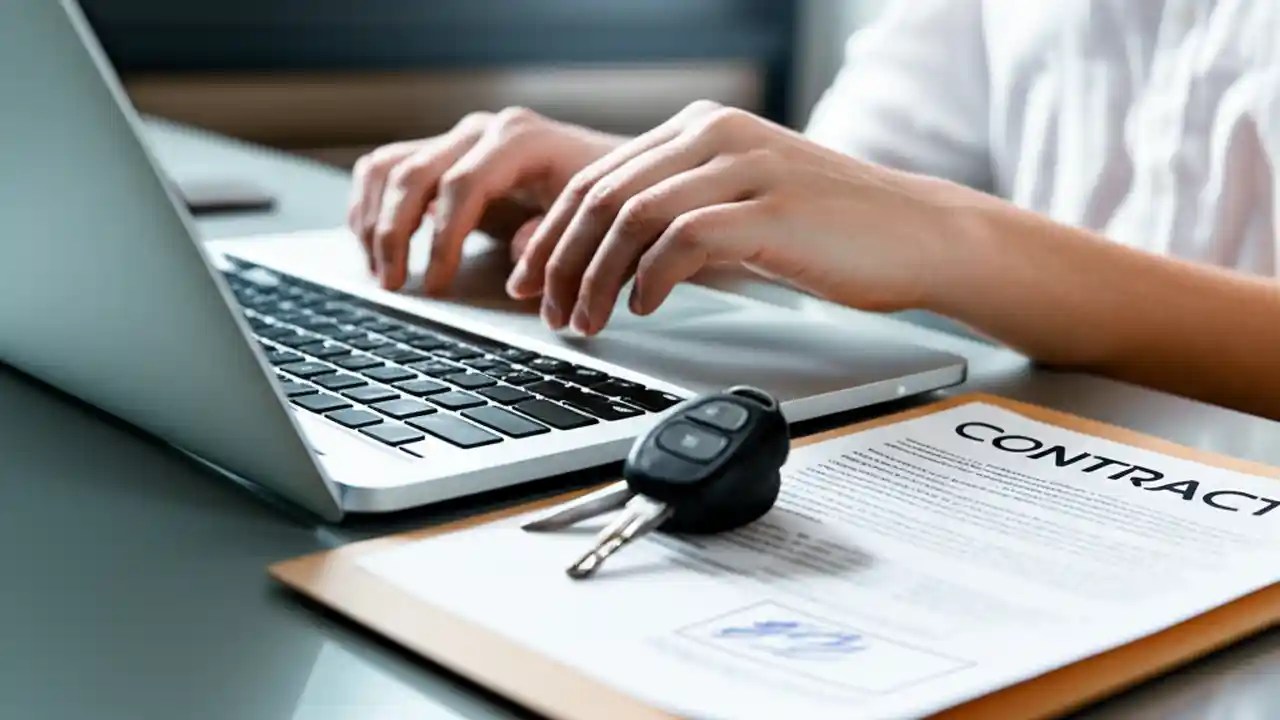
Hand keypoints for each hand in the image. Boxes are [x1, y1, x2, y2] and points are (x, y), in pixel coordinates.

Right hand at [347, 108, 623, 292]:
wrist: (610, 172)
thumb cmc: (601, 201)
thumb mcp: (589, 224)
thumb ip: (552, 243)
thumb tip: (518, 272)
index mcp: (519, 140)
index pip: (461, 185)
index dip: (442, 240)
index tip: (435, 285)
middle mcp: (481, 130)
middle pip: (413, 175)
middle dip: (395, 235)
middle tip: (395, 286)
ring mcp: (457, 137)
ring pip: (388, 168)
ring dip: (373, 222)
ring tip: (382, 273)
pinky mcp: (442, 152)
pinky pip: (386, 168)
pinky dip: (370, 205)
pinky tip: (372, 245)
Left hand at [504, 101, 956, 334]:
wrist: (918, 234)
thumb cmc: (828, 231)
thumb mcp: (739, 207)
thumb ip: (676, 217)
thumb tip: (601, 257)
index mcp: (700, 129)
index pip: (596, 177)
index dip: (551, 234)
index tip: (531, 279)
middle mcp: (715, 135)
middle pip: (601, 195)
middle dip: (560, 261)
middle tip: (547, 310)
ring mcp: (745, 167)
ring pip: (631, 217)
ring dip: (595, 277)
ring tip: (586, 320)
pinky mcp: (771, 209)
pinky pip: (683, 240)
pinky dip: (649, 278)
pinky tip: (642, 308)